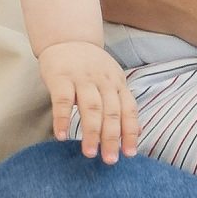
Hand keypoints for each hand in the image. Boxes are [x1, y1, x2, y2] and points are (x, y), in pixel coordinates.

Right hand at [39, 40, 138, 164]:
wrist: (67, 37)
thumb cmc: (90, 66)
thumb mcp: (112, 80)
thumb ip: (122, 104)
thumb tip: (136, 133)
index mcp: (117, 83)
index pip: (129, 110)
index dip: (130, 133)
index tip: (129, 154)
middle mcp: (103, 81)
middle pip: (111, 112)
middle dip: (112, 138)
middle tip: (110, 160)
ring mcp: (82, 78)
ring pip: (91, 108)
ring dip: (92, 132)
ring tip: (90, 153)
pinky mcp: (60, 77)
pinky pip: (62, 100)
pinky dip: (62, 119)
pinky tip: (62, 136)